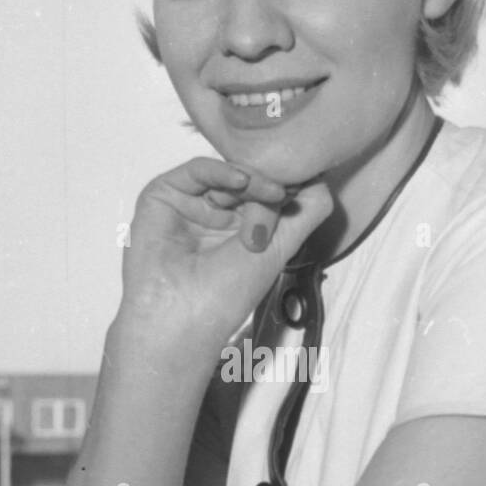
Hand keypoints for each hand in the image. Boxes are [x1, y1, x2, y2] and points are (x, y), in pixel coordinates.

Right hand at [118, 157, 332, 350]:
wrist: (179, 314)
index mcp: (242, 229)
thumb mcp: (281, 247)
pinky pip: (197, 171)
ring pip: (227, 172)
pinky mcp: (164, 195)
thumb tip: (322, 178)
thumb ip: (307, 212)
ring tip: (269, 194)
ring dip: (252, 179)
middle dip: (271, 182)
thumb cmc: (227, 294)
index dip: (289, 184)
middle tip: (282, 194)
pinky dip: (223, 170)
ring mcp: (190, 203)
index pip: (268, 191)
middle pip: (250, 178)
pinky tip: (243, 180)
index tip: (309, 181)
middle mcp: (216, 214)